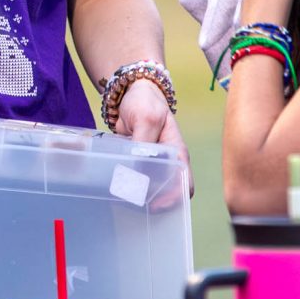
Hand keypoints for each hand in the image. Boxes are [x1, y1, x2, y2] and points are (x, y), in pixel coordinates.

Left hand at [114, 78, 192, 195]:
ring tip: (121, 199)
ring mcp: (152, 163)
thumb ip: (144, 142)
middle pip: (167, 191)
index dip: (174, 198)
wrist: (130, 93)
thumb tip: (137, 167)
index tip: (155, 205)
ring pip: (150, 188)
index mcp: (177, 152)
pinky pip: (135, 179)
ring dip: (138, 195)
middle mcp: (168, 161)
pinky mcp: (137, 163)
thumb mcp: (146, 118)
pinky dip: (126, 185)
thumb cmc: (144, 102)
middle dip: (153, 201)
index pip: (184, 182)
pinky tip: (115, 188)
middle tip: (133, 204)